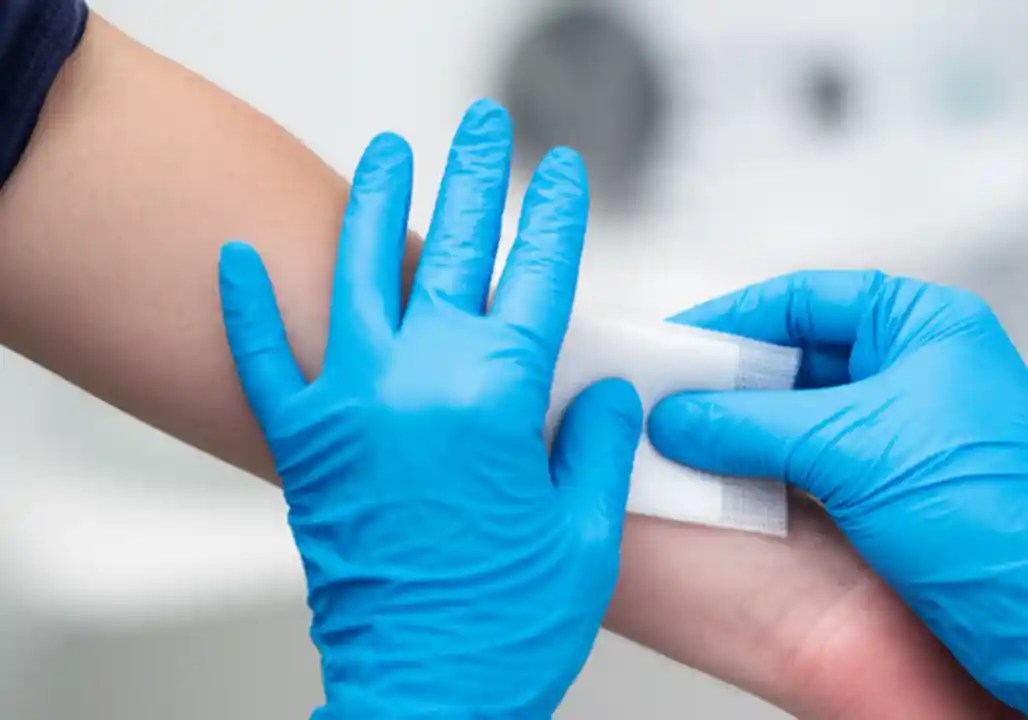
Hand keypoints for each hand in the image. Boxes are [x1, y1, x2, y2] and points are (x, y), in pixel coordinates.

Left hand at [218, 102, 641, 716]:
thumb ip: (599, 444)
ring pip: (358, 278)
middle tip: (487, 131)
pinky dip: (245, 311)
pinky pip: (264, 363)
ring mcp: (354, 411)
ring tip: (386, 150)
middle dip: (478, 180)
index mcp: (498, 403)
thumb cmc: (506, 628)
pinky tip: (233, 264)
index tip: (562, 175)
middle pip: (453, 253)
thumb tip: (608, 393)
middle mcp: (419, 387)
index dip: (555, 217)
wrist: (426, 697)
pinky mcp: (308, 449)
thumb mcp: (587, 534)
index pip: (538, 279)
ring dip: (371, 205)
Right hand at [649, 271, 1027, 718]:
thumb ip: (751, 425)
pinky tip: (727, 478)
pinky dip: (770, 463)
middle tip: (670, 397)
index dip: (735, 318)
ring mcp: (909, 426)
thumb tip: (677, 415)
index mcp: (927, 325)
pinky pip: (815, 457)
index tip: (678, 344)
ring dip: (748, 425)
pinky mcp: (898, 482)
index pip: (807, 297)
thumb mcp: (849, 450)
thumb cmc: (988, 514)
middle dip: (735, 378)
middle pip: (801, 353)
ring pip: (804, 410)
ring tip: (686, 438)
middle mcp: (920, 366)